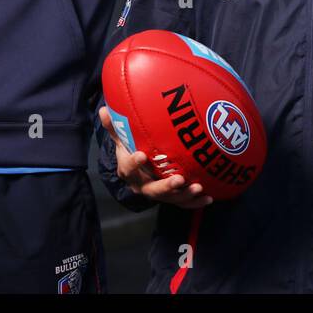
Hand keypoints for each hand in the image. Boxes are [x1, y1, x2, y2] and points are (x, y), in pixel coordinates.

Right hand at [97, 106, 212, 208]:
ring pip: (171, 198)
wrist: (139, 169)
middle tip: (179, 179)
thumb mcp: (123, 138)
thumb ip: (115, 126)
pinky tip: (209, 197)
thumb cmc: (132, 148)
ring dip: (185, 195)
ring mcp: (159, 193)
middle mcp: (143, 186)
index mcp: (129, 172)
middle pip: (153, 190)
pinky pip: (183, 203)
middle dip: (166, 186)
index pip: (129, 169)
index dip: (134, 163)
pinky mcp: (171, 197)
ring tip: (198, 187)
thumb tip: (103, 109)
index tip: (141, 154)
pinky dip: (195, 202)